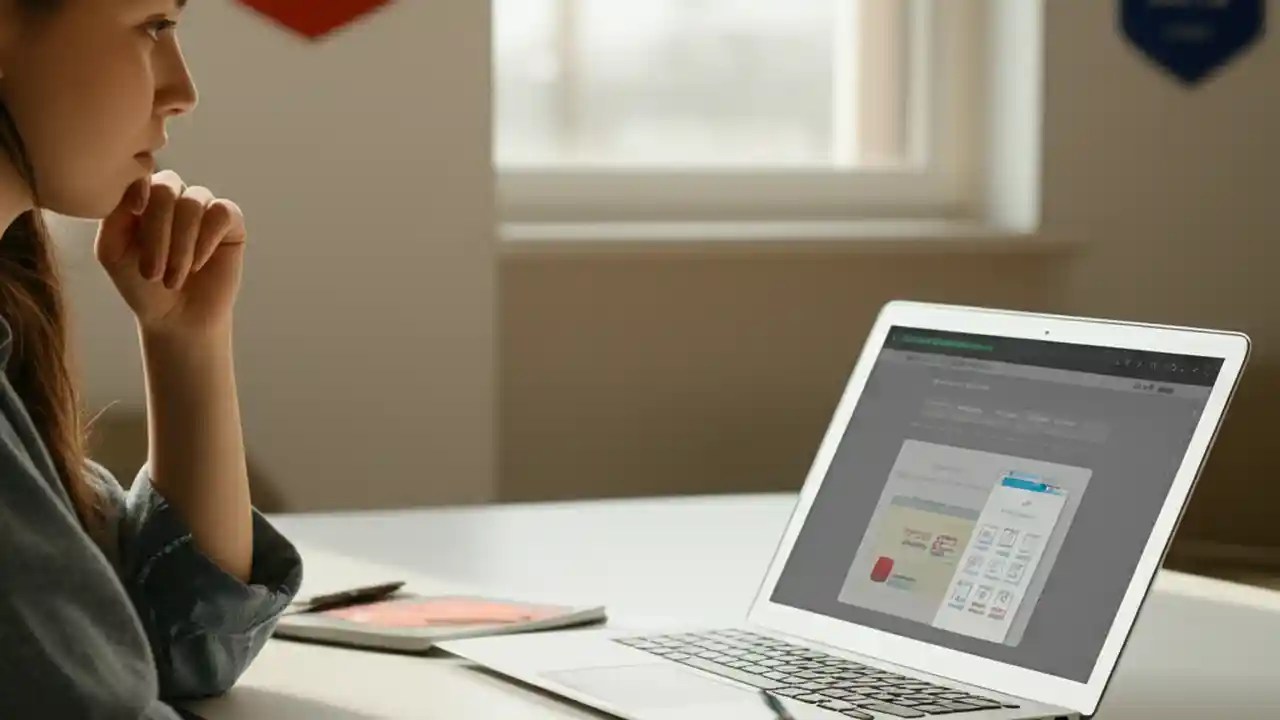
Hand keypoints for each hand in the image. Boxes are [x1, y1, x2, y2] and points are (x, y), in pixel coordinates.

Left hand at [96, 171, 247, 338]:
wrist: (176, 318)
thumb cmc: (141, 284)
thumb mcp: (112, 250)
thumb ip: (113, 215)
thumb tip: (132, 187)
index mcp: (143, 197)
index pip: (140, 175)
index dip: (139, 187)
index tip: (135, 213)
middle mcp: (174, 196)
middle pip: (167, 187)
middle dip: (158, 231)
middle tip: (152, 273)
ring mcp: (203, 206)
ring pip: (193, 202)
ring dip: (180, 245)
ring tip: (173, 279)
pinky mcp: (231, 221)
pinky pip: (221, 212)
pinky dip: (206, 239)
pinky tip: (198, 265)